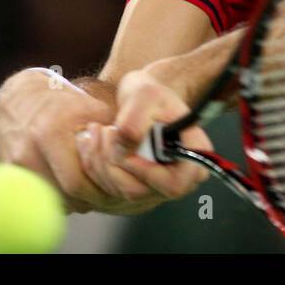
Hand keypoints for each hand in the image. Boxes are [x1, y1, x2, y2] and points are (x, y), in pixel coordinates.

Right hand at [0, 68, 153, 214]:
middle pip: (64, 195)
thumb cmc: (64, 101)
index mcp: (51, 133)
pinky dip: (55, 197)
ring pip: (51, 200)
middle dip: (88, 200)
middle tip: (106, 196)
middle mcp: (28, 151)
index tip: (114, 191)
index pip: (76, 182)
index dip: (97, 192)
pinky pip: (36, 196)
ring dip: (73, 201)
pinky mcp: (6, 171)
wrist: (20, 96)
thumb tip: (135, 157)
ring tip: (90, 190)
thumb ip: (114, 133)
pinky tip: (68, 186)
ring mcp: (14, 164)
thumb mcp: (93, 108)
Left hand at [81, 65, 211, 207]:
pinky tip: (90, 140)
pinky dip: (93, 164)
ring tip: (95, 130)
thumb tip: (123, 150)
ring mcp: (155, 184)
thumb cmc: (150, 94)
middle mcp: (178, 176)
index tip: (126, 152)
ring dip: (99, 161)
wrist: (141, 99)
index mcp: (194, 155)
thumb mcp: (145, 97)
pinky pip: (107, 186)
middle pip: (141, 191)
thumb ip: (135, 122)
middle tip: (105, 131)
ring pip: (119, 190)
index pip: (175, 183)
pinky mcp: (134, 185)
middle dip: (114, 163)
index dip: (147, 173)